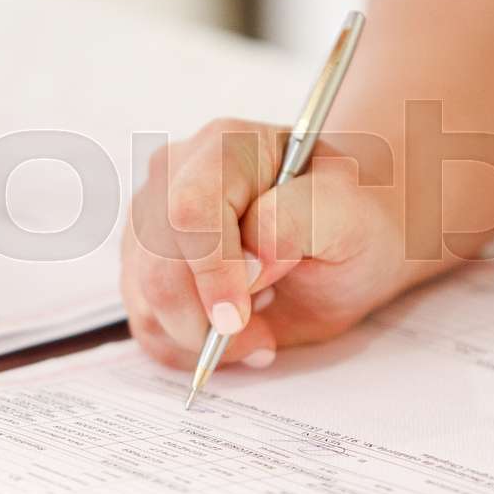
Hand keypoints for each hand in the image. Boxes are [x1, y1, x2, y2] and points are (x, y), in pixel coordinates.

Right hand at [120, 118, 407, 369]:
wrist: (343, 232)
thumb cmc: (350, 216)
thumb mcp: (349, 213)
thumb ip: (299, 220)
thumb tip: (250, 257)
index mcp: (227, 147)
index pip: (191, 211)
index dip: (210, 272)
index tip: (238, 318)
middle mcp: (176, 175)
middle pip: (158, 266)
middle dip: (206, 321)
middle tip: (261, 335)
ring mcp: (151, 219)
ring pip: (144, 301)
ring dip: (200, 337)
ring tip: (256, 328)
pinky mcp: (143, 262)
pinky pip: (145, 323)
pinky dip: (187, 346)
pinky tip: (232, 335)